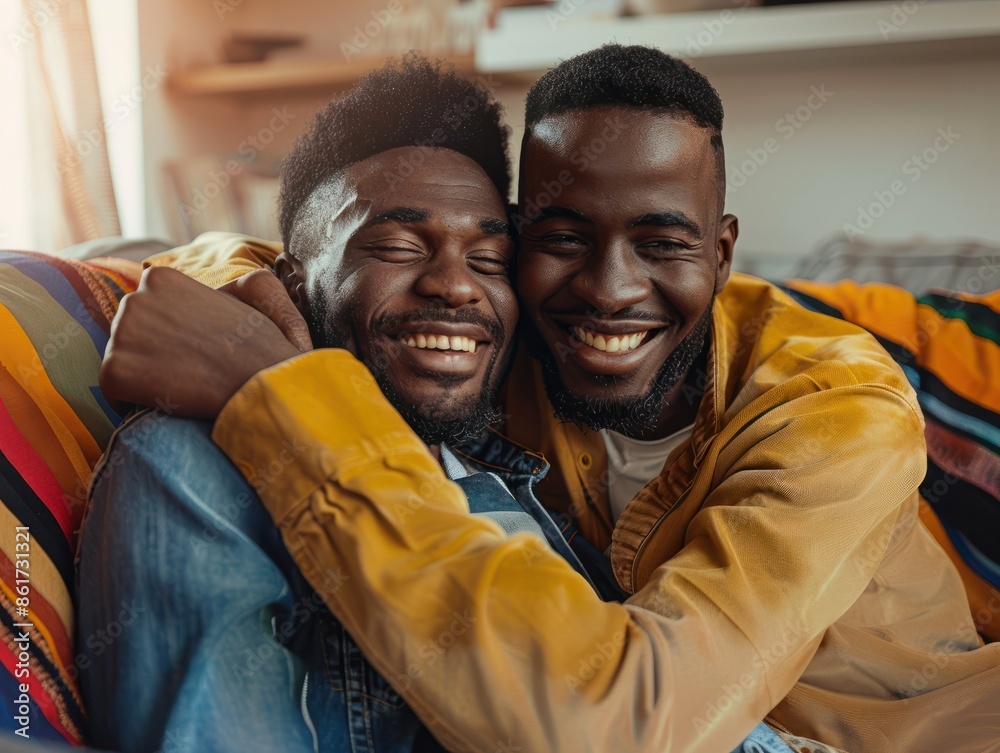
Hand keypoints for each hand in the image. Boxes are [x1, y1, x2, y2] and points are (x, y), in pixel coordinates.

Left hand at [101, 266, 310, 418]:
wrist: (264, 381)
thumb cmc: (259, 344)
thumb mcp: (238, 294)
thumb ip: (200, 293)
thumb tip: (180, 306)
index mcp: (158, 278)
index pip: (147, 310)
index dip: (170, 336)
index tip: (197, 351)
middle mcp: (132, 298)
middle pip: (130, 334)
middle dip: (154, 353)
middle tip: (192, 371)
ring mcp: (120, 334)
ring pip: (123, 361)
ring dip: (147, 377)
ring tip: (186, 385)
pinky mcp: (114, 370)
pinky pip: (113, 393)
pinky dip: (136, 403)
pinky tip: (171, 403)